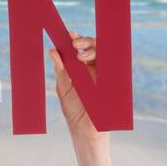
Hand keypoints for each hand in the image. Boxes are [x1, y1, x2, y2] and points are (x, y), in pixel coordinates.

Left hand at [50, 31, 104, 146]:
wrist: (85, 130)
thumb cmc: (73, 109)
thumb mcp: (63, 88)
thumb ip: (60, 70)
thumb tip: (52, 51)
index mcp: (81, 68)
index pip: (81, 49)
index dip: (76, 40)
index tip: (69, 35)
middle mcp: (94, 69)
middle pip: (94, 48)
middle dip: (85, 42)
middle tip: (75, 43)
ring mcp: (105, 75)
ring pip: (104, 54)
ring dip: (93, 50)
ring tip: (81, 55)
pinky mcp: (113, 83)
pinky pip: (114, 66)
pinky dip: (109, 58)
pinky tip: (98, 58)